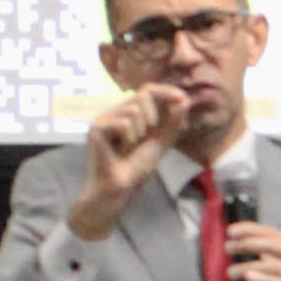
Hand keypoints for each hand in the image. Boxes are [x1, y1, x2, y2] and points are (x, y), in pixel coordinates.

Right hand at [66, 88, 179, 241]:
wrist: (120, 188)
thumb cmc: (137, 168)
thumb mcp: (161, 142)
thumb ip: (172, 123)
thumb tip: (184, 100)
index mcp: (129, 114)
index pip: (147, 91)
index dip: (166, 91)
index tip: (183, 98)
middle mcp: (114, 113)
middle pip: (141, 95)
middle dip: (154, 116)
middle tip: (148, 136)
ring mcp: (103, 119)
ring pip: (134, 109)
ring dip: (141, 132)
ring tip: (130, 148)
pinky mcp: (96, 128)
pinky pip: (123, 123)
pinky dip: (129, 139)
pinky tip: (121, 150)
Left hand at [228, 221, 280, 280]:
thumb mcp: (277, 271)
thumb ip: (265, 256)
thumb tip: (238, 242)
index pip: (274, 233)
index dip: (251, 229)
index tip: (231, 231)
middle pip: (274, 245)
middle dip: (248, 244)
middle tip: (228, 248)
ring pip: (274, 265)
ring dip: (248, 266)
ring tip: (231, 271)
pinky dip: (264, 280)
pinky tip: (248, 277)